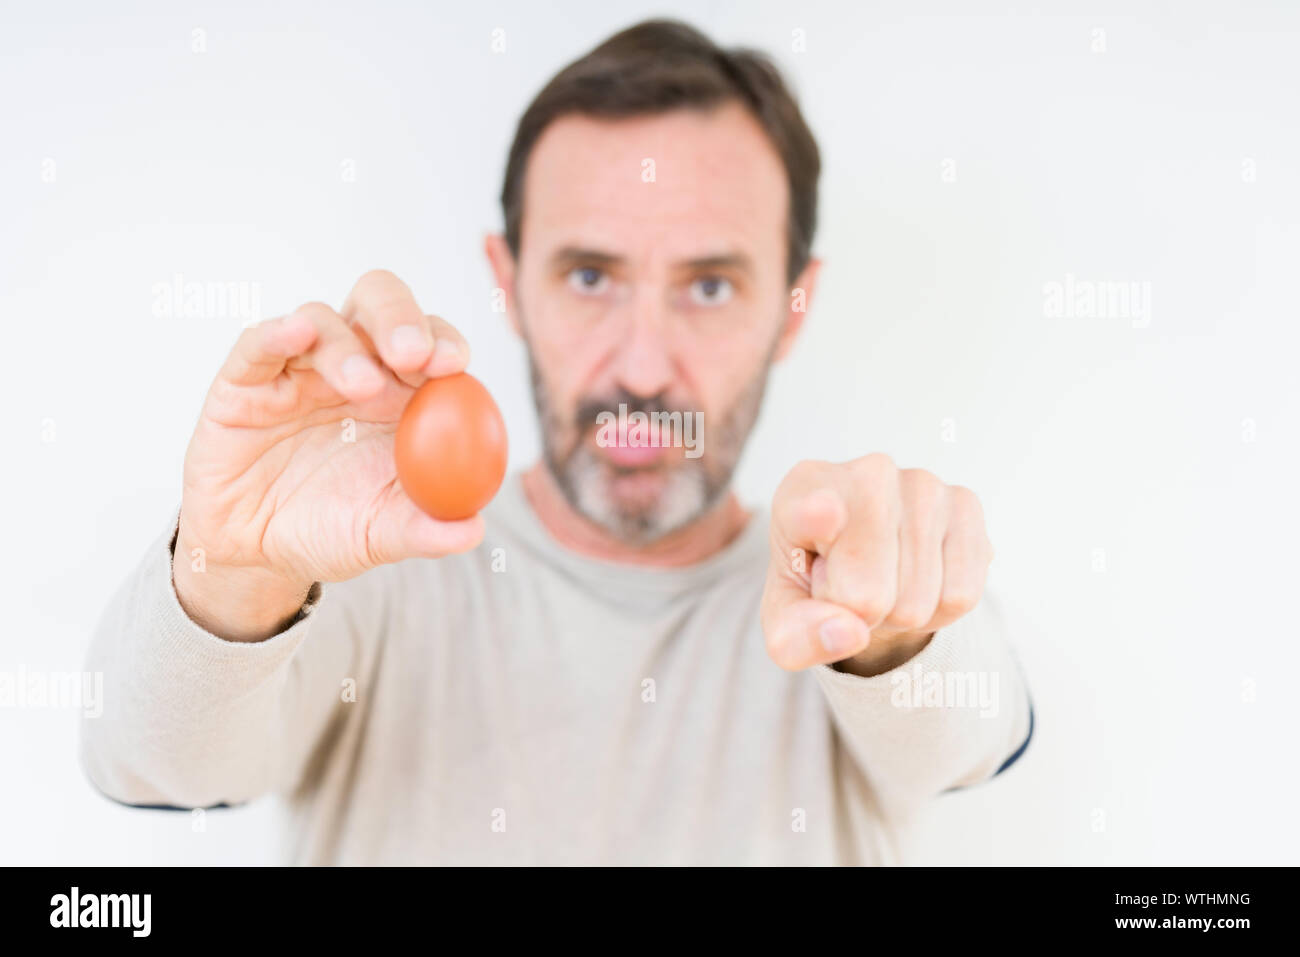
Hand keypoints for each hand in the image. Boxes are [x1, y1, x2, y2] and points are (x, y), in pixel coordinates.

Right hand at [174, 269, 482, 640]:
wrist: (256, 552)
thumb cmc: (330, 530)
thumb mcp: (383, 535)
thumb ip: (427, 529)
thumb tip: (473, 531)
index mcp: (401, 393)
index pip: (431, 344)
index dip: (444, 343)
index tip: (454, 363)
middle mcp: (354, 367)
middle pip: (380, 307)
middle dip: (400, 319)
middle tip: (413, 353)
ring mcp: (298, 369)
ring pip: (323, 322)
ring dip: (346, 347)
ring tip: (362, 386)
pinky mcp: (245, 382)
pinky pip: (258, 345)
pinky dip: (277, 334)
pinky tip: (297, 332)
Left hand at [761, 455, 993, 675]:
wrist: (867, 564)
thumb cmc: (817, 583)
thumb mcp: (788, 620)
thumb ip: (799, 637)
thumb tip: (850, 634)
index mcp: (802, 490)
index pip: (809, 509)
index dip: (815, 516)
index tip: (821, 512)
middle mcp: (866, 474)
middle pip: (868, 594)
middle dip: (860, 615)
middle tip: (849, 588)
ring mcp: (922, 484)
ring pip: (916, 602)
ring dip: (898, 615)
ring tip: (882, 583)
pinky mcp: (966, 505)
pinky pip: (960, 595)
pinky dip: (939, 611)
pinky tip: (917, 582)